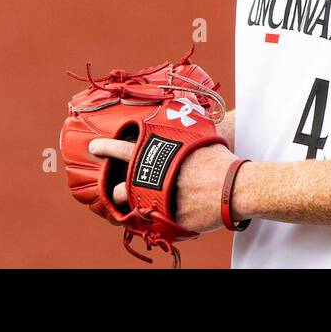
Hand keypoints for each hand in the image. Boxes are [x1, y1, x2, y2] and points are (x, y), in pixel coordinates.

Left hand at [88, 138, 238, 233]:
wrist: (236, 187)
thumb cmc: (220, 160)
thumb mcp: (200, 138)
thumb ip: (182, 133)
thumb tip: (180, 110)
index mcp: (161, 157)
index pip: (125, 149)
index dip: (108, 147)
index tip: (94, 147)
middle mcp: (157, 180)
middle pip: (124, 186)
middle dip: (115, 187)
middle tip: (110, 185)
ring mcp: (162, 202)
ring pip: (135, 205)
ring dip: (131, 204)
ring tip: (132, 202)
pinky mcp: (171, 220)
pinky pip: (156, 221)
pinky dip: (155, 218)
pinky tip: (155, 215)